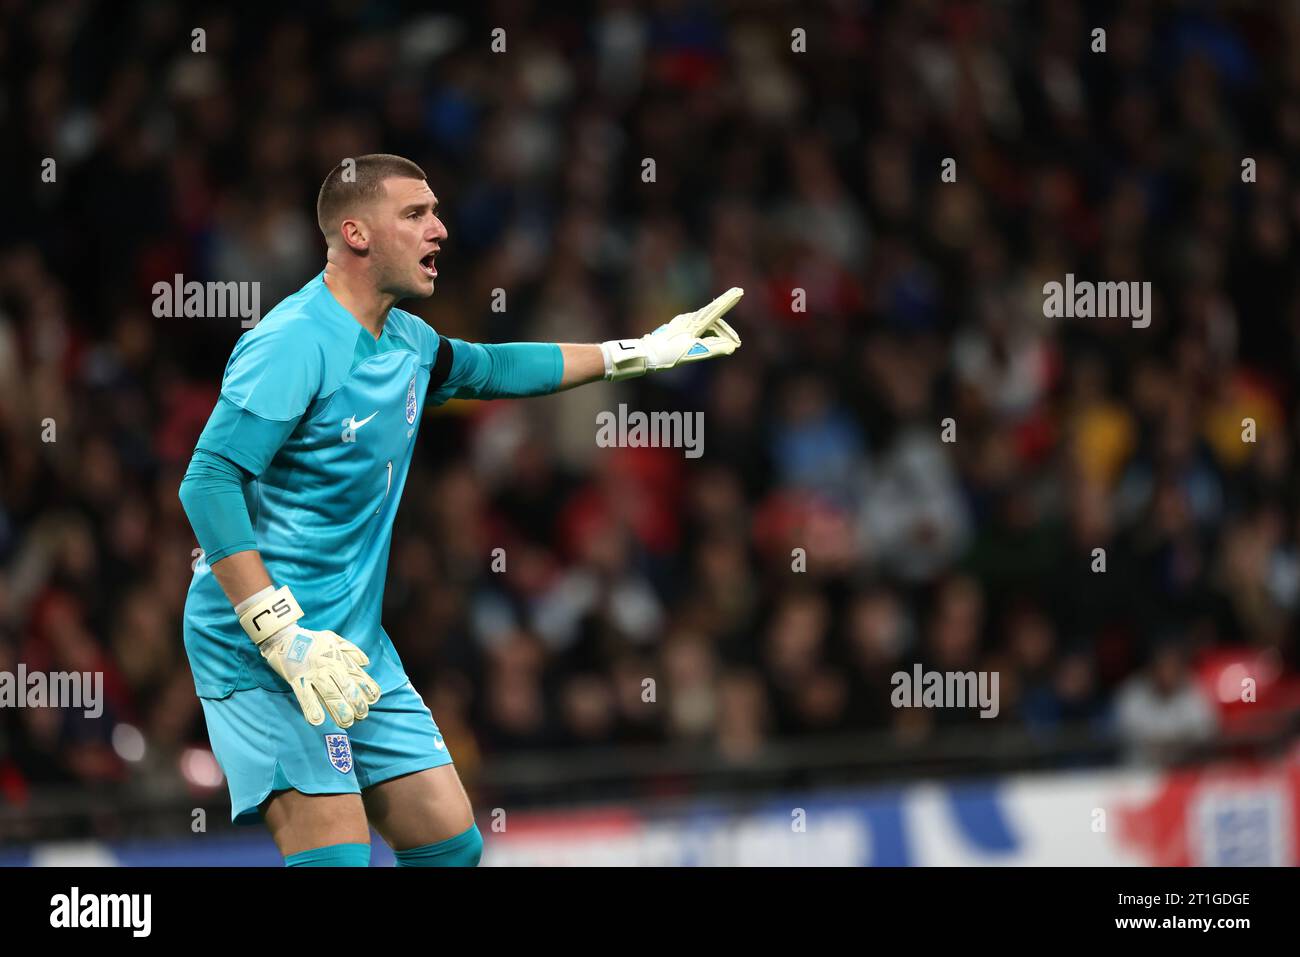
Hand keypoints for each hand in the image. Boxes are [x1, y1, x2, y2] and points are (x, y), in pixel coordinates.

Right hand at [258, 626, 381, 727]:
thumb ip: (351, 650)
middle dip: (357, 703)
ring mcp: (313, 674)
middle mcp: (329, 666)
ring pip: (330, 694)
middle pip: (347, 687)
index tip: (373, 699)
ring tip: (347, 722)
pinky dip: (311, 708)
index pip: (358, 675)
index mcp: (339, 658)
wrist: (283, 636)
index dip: (368, 688)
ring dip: (340, 709)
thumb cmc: (311, 639)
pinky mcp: (297, 680)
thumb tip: (366, 662)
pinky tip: (317, 720)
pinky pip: (305, 696)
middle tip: (362, 715)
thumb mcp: (333, 639)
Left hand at [601, 287, 742, 380]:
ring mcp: (684, 323)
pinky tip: (709, 343)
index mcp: (693, 323)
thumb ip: (714, 348)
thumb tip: (731, 347)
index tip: (739, 291)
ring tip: (726, 346)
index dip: (728, 301)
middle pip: (714, 320)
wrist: (645, 354)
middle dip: (727, 331)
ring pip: (707, 324)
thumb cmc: (667, 353)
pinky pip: (699, 328)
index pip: (715, 310)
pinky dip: (709, 335)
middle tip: (737, 343)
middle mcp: (689, 319)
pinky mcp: (679, 328)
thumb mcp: (692, 352)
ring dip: (718, 334)